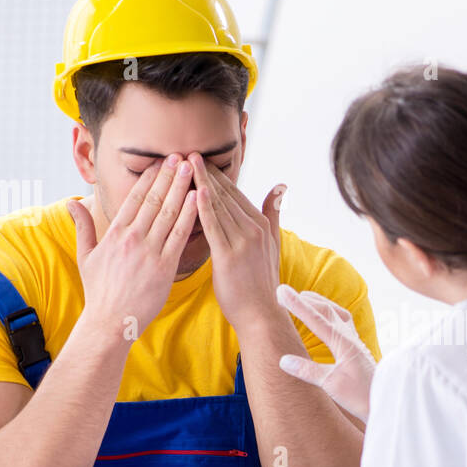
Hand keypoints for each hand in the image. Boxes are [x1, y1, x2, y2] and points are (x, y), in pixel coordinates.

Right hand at [67, 156, 196, 340]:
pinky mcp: (164, 267)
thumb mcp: (86, 256)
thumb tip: (72, 201)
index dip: (149, 178)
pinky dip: (189, 215)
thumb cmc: (99, 291)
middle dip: (168, 176)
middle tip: (181, 156)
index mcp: (114, 233)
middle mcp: (131, 238)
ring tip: (192, 169)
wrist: (110, 322)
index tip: (160, 162)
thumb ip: (83, 226)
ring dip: (181, 188)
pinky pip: (179, 235)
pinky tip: (198, 198)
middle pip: (153, 200)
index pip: (134, 198)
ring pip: (168, 213)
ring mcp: (148, 252)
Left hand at [189, 152, 284, 331]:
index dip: (218, 175)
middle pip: (225, 195)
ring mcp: (242, 242)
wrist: (261, 314)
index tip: (201, 160)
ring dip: (201, 182)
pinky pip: (214, 227)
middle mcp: (253, 229)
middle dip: (206, 173)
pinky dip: (204, 207)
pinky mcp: (229, 256)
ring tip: (185, 162)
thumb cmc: (261, 283)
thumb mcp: (273, 244)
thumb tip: (280, 186)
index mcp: (260, 225)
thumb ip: (273, 214)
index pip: (235, 194)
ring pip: (218, 206)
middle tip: (188, 152)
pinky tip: (194, 191)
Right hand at [276, 286, 375, 423]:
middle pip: (325, 310)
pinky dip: (330, 313)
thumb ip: (308, 370)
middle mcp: (350, 337)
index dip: (296, 304)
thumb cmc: (360, 396)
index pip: (315, 318)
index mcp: (343, 343)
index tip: (281, 290)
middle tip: (282, 293)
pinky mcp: (357, 347)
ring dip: (318, 303)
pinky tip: (326, 316)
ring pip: (335, 312)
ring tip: (302, 298)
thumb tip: (283, 359)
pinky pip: (343, 321)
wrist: (385, 400)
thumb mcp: (331, 384)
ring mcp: (355, 340)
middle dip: (303, 300)